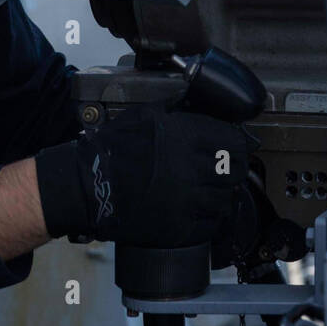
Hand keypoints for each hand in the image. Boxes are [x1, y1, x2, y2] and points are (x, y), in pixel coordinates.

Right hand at [33, 106, 248, 247]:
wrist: (88, 187)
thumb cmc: (113, 149)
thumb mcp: (144, 114)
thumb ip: (175, 107)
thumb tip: (194, 97)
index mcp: (186, 138)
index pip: (234, 141)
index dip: (238, 143)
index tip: (236, 146)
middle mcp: (191, 170)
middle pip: (234, 171)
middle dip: (231, 168)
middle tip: (223, 168)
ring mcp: (186, 202)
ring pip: (225, 199)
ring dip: (221, 193)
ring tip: (209, 189)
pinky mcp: (178, 228)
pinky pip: (210, 225)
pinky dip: (209, 218)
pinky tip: (198, 210)